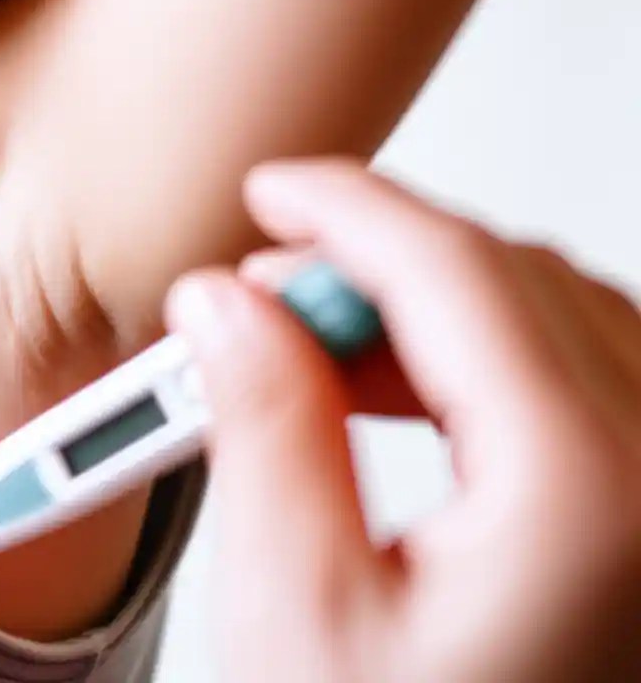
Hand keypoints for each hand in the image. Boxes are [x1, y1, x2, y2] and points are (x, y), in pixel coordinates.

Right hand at [167, 160, 640, 682]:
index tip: (272, 194)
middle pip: (513, 283)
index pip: (456, 273)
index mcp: (586, 493)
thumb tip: (223, 312)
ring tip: (307, 349)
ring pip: (551, 323)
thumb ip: (261, 433)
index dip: (347, 210)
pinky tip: (394, 394)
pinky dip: (474, 363)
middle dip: (373, 262)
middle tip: (259, 290)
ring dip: (423, 310)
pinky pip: (576, 382)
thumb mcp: (298, 615)